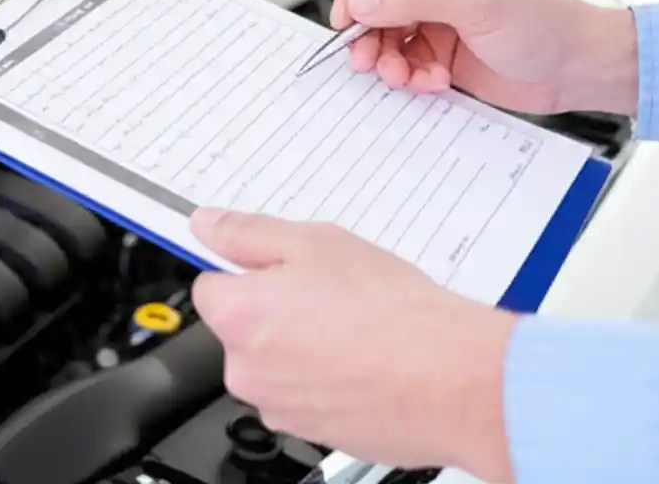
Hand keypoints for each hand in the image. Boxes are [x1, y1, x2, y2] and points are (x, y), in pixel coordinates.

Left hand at [189, 208, 517, 481]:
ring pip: (278, 364)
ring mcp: (280, 409)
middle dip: (277, 309)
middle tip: (332, 294)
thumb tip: (206, 226)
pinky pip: (309, 395)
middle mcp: (247, 372)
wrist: (452, 380)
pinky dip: (330, 379)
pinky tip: (368, 362)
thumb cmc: (391, 312)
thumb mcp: (316, 243)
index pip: (210, 285)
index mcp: (238, 318)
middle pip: (244, 328)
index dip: (249, 270)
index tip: (281, 268)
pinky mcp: (314, 434)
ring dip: (305, 346)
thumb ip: (248, 233)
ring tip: (358, 329)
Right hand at [332, 0, 638, 114]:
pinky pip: (404, 61)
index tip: (349, 15)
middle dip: (368, 31)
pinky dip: (410, 76)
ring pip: (385, 33)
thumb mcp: (475, 2)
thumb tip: (363, 0)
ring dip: (386, 59)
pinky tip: (432, 81)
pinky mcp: (440, 50)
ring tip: (400, 76)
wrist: (574, 70)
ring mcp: (437, 15)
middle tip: (363, 57)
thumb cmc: (544, 23)